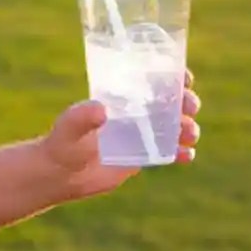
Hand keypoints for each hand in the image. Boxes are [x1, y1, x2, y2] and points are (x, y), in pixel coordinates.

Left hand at [39, 69, 201, 200]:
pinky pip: (170, 151)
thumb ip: (81, 117)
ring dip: (189, 127)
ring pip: (175, 126)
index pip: (149, 79)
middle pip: (170, 101)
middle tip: (189, 107)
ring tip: (188, 135)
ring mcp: (140, 134)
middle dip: (187, 101)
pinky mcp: (143, 156)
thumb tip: (101, 110)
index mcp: (119, 96)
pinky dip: (182, 152)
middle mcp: (133, 112)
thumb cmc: (62, 144)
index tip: (185, 78)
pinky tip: (185, 156)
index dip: (172, 75)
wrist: (61, 175)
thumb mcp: (69, 127)